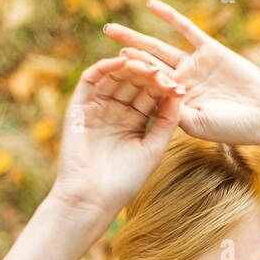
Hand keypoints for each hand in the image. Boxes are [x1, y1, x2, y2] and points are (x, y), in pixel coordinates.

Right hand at [50, 54, 186, 217]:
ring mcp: (96, 107)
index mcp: (134, 122)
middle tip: (162, 71)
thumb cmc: (125, 181)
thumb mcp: (153, 149)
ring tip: (145, 65)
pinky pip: (91, 80)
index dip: (163, 89)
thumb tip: (181, 96)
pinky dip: (105, 68)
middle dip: (148, 76)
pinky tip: (122, 62)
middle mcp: (115, 111)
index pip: (150, 97)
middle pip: (133, 84)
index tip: (180, 86)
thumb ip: (166, 123)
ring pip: (114, 78)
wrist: (93, 197)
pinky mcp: (78, 107)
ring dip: (129, 68)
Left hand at [103, 0, 259, 145]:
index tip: (105, 79)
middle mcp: (181, 83)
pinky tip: (152, 6)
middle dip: (123, 59)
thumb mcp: (198, 124)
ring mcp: (194, 66)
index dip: (127, 84)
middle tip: (99, 49)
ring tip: (112, 30)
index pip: (145, 92)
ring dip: (136, 39)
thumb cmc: (234, 126)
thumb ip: (174, 111)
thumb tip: (152, 98)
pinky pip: (186, 30)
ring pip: (159, 49)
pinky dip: (169, 17)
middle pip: (145, 68)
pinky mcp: (209, 50)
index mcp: (176, 105)